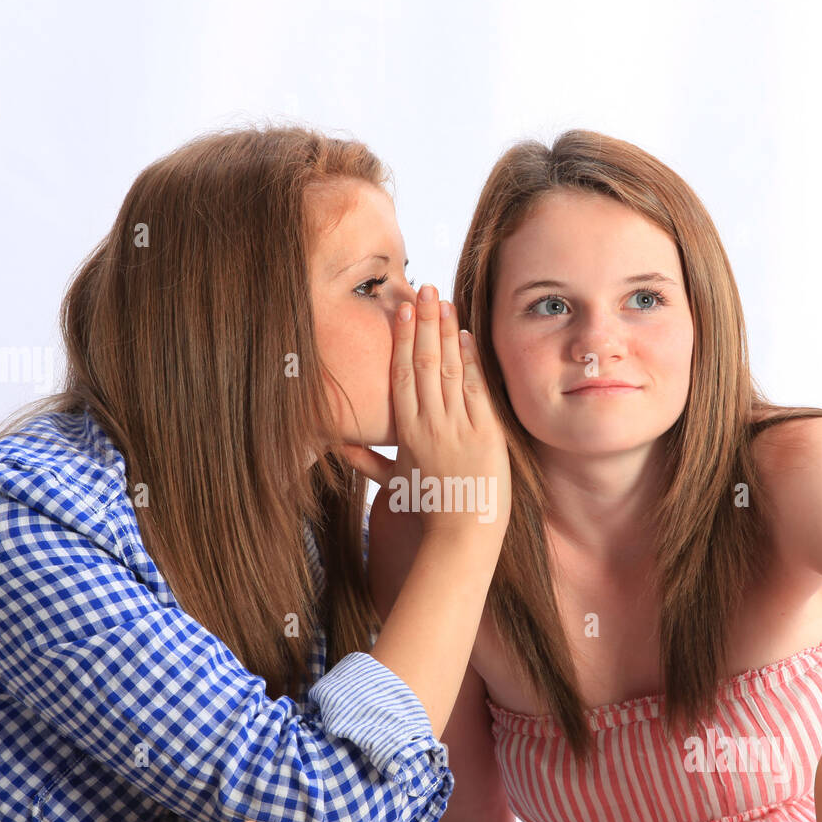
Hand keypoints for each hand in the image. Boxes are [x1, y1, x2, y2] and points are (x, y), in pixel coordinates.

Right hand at [341, 284, 510, 542]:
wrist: (462, 534)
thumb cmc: (428, 508)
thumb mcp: (391, 483)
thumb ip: (364, 460)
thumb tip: (335, 446)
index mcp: (407, 432)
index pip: (402, 374)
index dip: (402, 338)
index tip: (403, 309)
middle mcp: (431, 425)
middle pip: (424, 363)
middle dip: (425, 322)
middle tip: (424, 287)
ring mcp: (460, 428)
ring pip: (449, 370)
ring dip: (447, 331)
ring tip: (445, 300)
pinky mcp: (487, 435)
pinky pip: (476, 389)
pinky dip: (470, 360)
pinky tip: (466, 335)